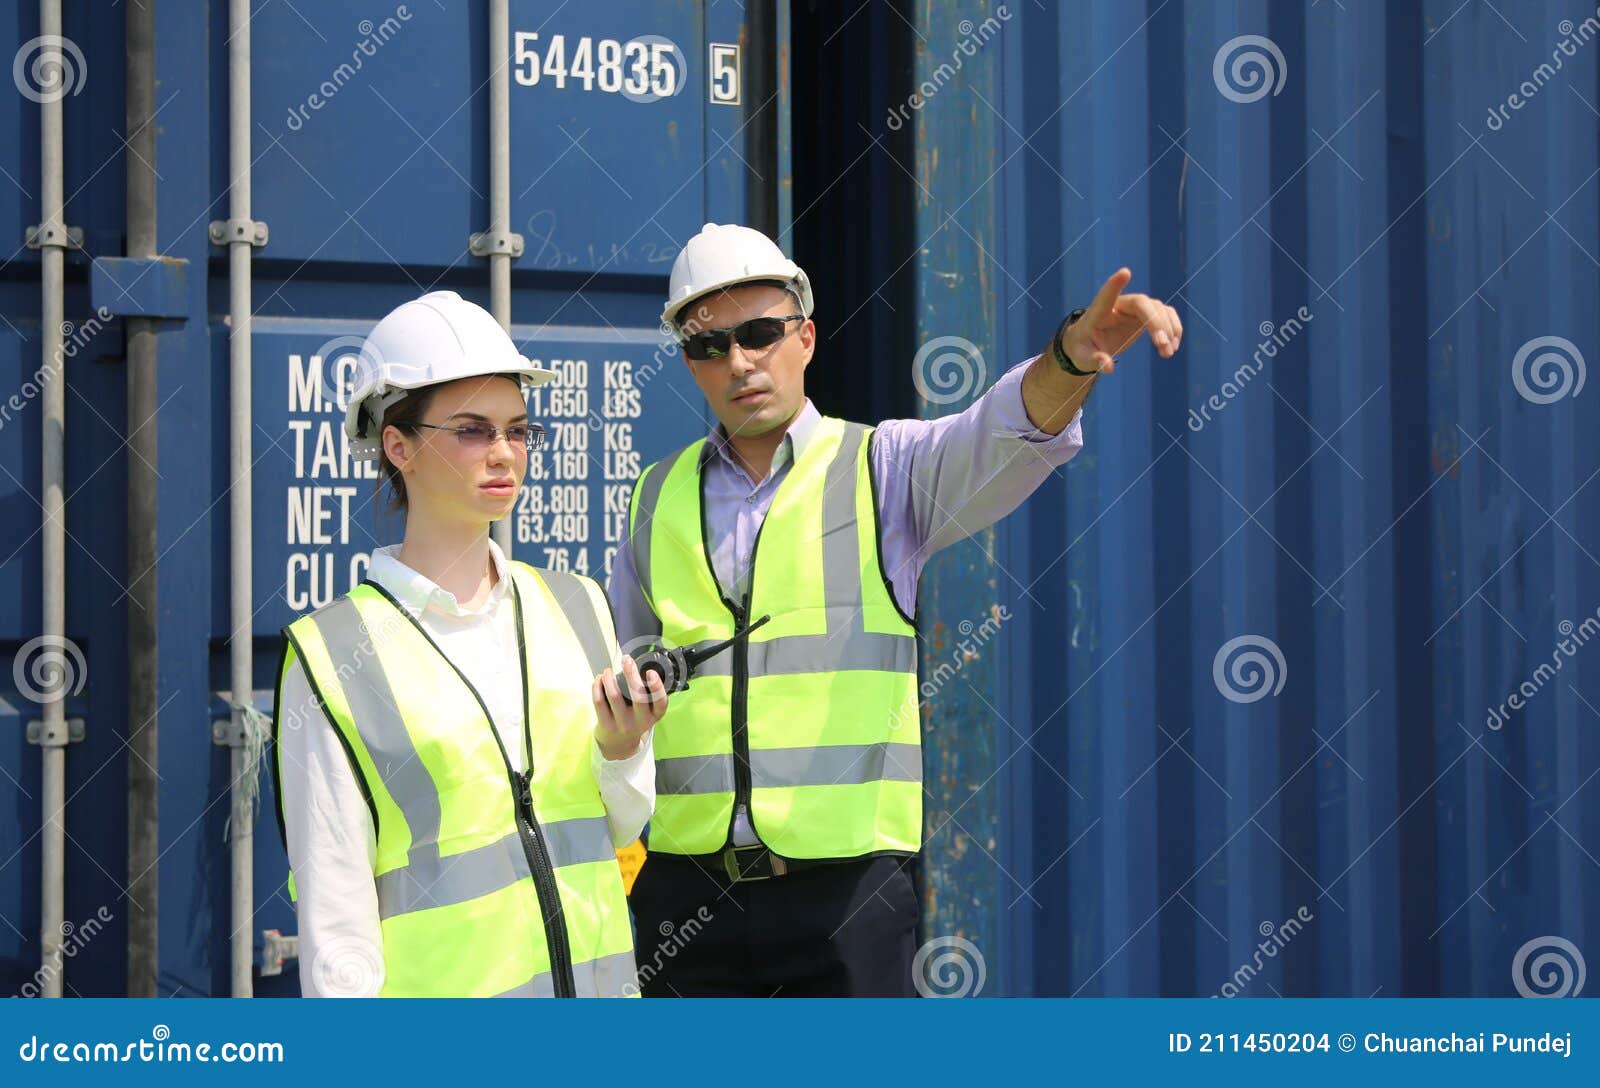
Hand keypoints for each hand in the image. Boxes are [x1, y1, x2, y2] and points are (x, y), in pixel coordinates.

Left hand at [593, 654, 665, 760]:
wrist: (619, 745)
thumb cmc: (634, 720)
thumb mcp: (647, 712)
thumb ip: (647, 695)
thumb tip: (637, 666)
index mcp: (653, 715)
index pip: (660, 702)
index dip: (657, 687)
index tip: (651, 672)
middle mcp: (640, 721)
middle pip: (637, 696)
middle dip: (631, 674)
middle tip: (627, 660)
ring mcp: (622, 724)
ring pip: (614, 695)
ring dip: (610, 678)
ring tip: (608, 671)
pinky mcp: (606, 725)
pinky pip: (599, 701)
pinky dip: (598, 686)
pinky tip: (600, 679)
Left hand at [1060, 267, 1182, 373]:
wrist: (1090, 343)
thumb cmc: (1083, 348)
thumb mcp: (1083, 357)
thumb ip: (1095, 360)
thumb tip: (1108, 368)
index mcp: (1099, 312)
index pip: (1106, 294)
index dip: (1115, 284)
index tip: (1125, 272)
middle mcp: (1120, 304)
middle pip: (1142, 303)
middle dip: (1155, 322)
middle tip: (1162, 345)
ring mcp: (1136, 307)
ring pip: (1158, 309)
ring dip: (1168, 330)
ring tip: (1168, 353)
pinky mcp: (1148, 314)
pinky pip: (1167, 315)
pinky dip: (1174, 329)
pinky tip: (1173, 347)